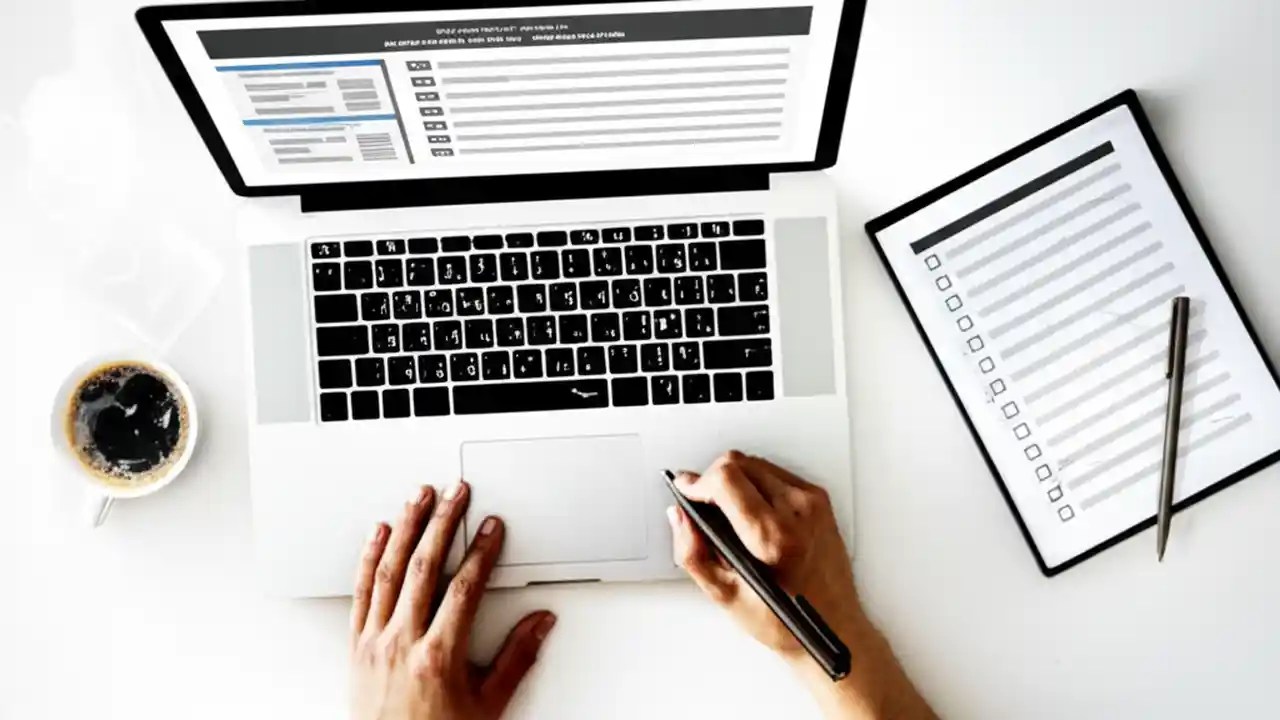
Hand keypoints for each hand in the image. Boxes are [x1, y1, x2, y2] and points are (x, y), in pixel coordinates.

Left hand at [350, 481, 555, 719]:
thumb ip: (517, 659)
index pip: (464, 589)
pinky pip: (361, 591)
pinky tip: (380, 533)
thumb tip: (541, 623)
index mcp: (438, 657)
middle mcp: (401, 643)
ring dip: (405, 528)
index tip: (491, 528)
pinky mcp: (356, 646)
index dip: (481, 552)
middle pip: (424, 568)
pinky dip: (369, 557)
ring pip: (388, 571)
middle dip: (443, 524)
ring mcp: (374, 642)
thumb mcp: (488, 704)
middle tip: (456, 494)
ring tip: (419, 497)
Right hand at [668, 451, 858, 660]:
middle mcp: (797, 511)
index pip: (726, 479)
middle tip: (702, 505)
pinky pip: (776, 473)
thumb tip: (679, 516)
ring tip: (727, 512)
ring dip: (734, 480)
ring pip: (756, 463)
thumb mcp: (726, 596)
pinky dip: (756, 484)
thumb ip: (692, 553)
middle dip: (712, 480)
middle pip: (738, 463)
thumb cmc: (787, 620)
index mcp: (773, 537)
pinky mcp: (820, 498)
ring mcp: (812, 501)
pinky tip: (751, 511)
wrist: (833, 626)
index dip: (697, 482)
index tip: (685, 489)